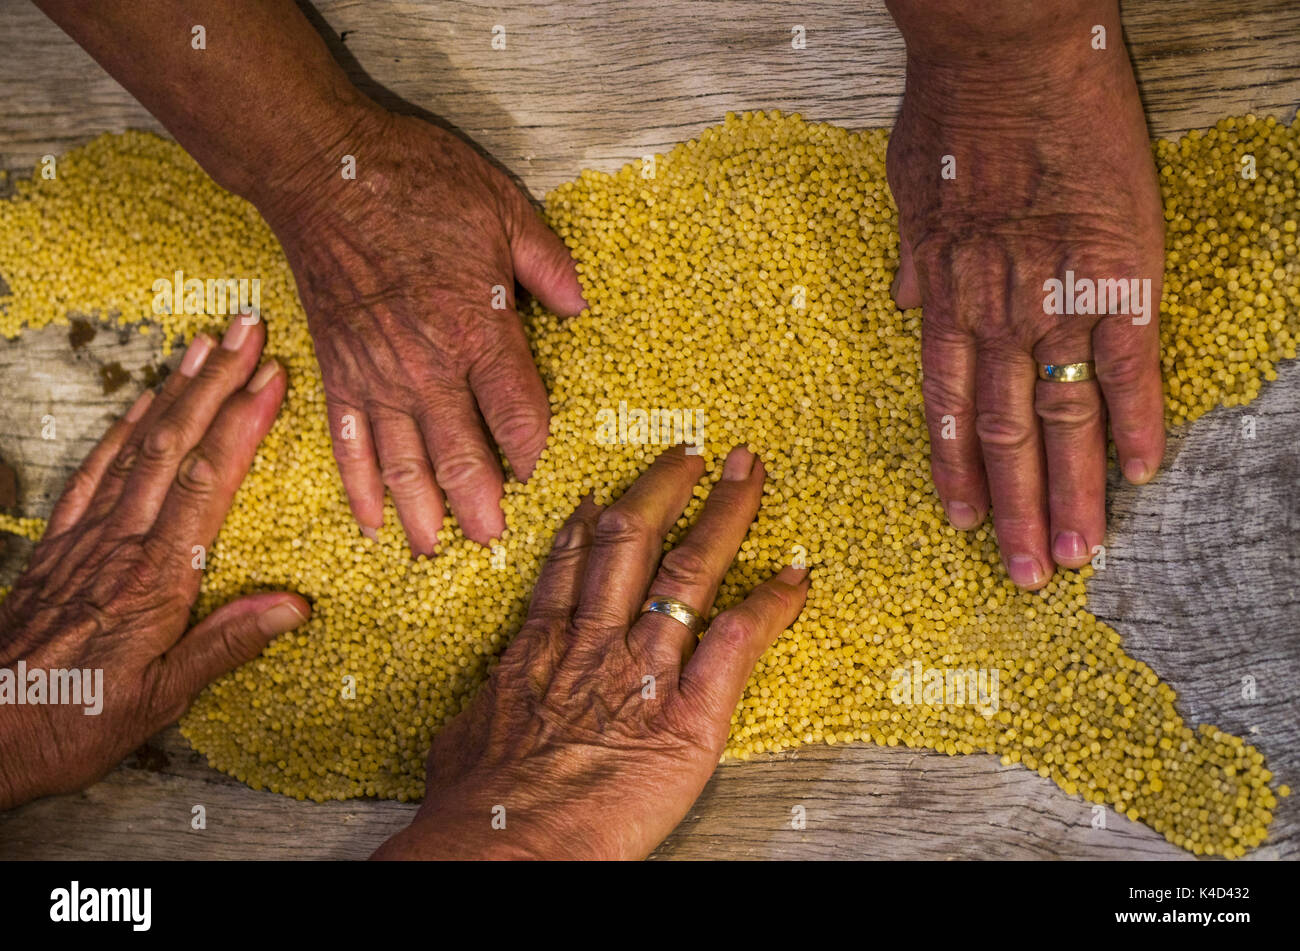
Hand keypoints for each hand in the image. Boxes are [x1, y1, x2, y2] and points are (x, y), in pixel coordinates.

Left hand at [0, 317, 309, 808]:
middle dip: (214, 380)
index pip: (209, 482)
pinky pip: (93, 472)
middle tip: (245, 329)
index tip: (271, 377)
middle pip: (175, 444)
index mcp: (154, 580)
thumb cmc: (69, 720)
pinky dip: (121, 429)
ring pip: (136, 446)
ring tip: (203, 344)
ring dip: (173, 390)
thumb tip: (292, 606)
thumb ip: (225, 644)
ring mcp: (85, 539)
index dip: (242, 423)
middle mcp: (120, 545)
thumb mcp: (159, 702)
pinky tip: (141, 406)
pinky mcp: (58, 545)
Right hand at [264, 106, 586, 554]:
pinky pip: (349, 445)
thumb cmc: (417, 184)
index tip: (538, 471)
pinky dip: (359, 489)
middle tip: (494, 541)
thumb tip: (580, 309)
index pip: (517, 416)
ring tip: (439, 551)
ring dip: (423, 513)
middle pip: (462, 457)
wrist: (322, 171)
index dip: (532, 453)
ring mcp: (378, 377)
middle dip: (481, 507)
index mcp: (479, 331)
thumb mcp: (505, 209)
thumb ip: (548, 265)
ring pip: (404, 465)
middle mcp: (429, 368)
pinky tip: (370, 523)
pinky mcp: (338, 374)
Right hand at [373, 445, 810, 859]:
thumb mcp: (466, 734)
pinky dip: (769, 608)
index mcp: (541, 648)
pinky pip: (736, 647)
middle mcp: (595, 644)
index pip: (576, 561)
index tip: (613, 489)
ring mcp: (642, 675)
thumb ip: (489, 703)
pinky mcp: (687, 719)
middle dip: (667, 489)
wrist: (502, 848)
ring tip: (746, 476)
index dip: (599, 519)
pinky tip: (794, 577)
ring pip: (687, 572)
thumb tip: (487, 701)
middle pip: (633, 541)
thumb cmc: (476, 807)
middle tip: (693, 455)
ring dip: (723, 518)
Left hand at [886, 0, 1165, 587]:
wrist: (1007, 55)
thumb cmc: (951, 112)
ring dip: (1070, 493)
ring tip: (1076, 554)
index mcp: (947, 300)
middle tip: (1027, 577)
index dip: (957, 474)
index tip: (963, 525)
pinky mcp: (1121, 275)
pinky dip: (1136, 420)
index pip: (947, 411)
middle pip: (1004, 437)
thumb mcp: (905, 192)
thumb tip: (907, 304)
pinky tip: (1142, 472)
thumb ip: (911, 261)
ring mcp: (1060, 300)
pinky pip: (1132, 365)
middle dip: (1015, 513)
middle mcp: (997, 317)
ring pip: (1062, 419)